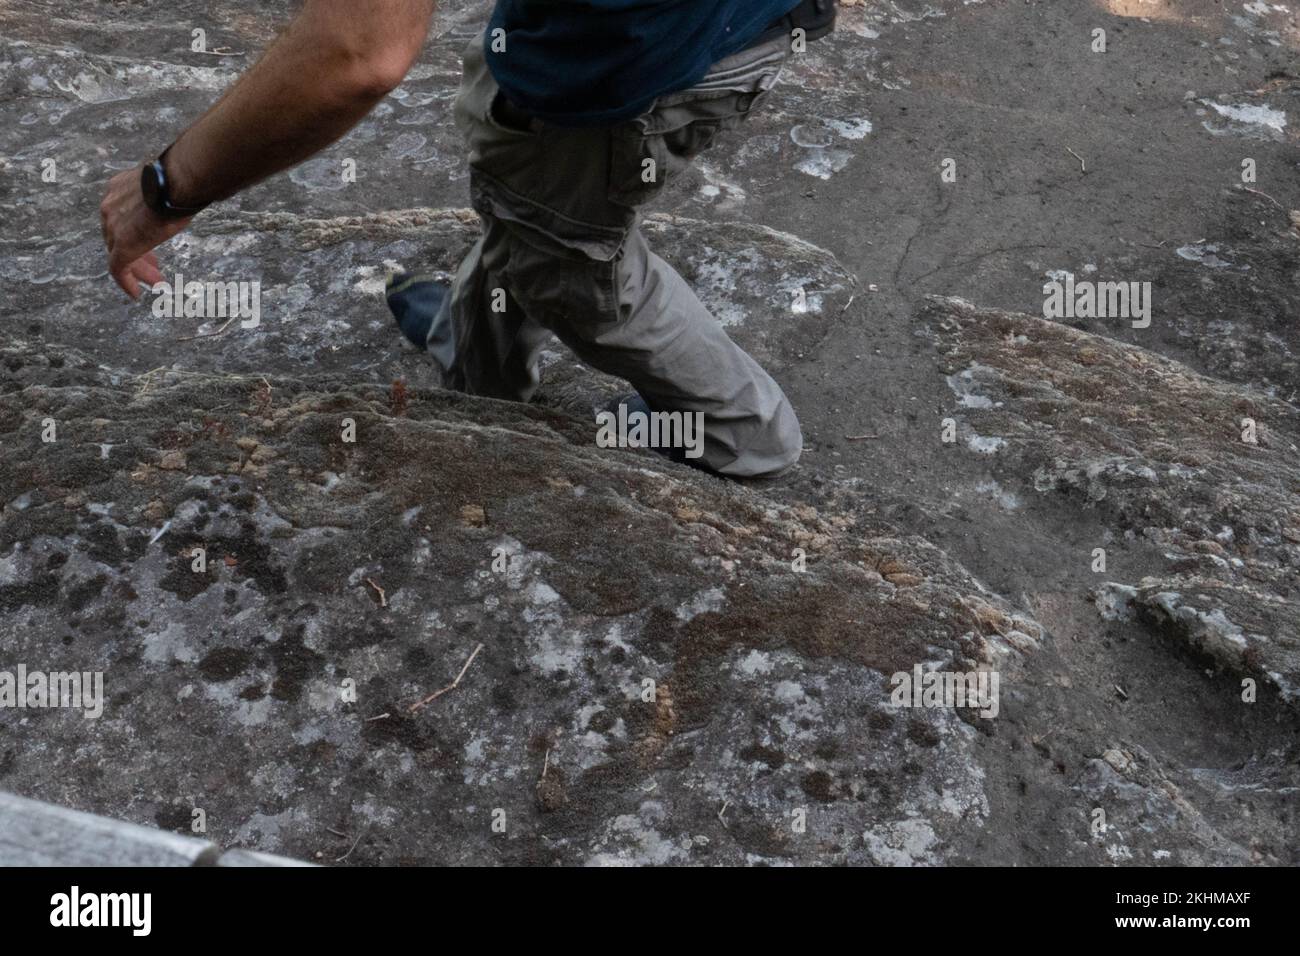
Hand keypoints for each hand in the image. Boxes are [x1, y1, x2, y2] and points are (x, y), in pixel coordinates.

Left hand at [99, 166, 192, 299]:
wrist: (174, 184)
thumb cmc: (180, 180)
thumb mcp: (167, 185)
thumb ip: (166, 193)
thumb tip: (188, 191)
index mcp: (118, 190)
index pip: (121, 216)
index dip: (135, 230)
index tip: (149, 241)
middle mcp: (109, 207)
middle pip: (117, 236)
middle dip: (137, 252)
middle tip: (154, 267)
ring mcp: (113, 228)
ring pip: (119, 253)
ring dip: (138, 269)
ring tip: (155, 282)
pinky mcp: (122, 247)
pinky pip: (118, 269)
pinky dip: (126, 282)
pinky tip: (136, 293)